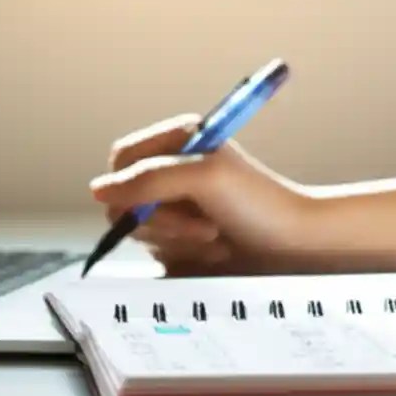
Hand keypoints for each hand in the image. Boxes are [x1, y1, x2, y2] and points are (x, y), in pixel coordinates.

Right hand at [91, 114, 313, 275]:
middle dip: (161, 219)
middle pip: (125, 198)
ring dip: (177, 239)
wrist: (295, 245)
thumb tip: (99, 190)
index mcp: (179, 141)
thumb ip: (149, 179)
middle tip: (202, 226)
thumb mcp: (204, 177)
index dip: (128, 184)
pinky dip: (183, 253)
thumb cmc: (260, 203)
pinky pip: (156, 250)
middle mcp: (172, 170)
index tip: (151, 204)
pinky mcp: (180, 237)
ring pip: (139, 228)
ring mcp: (175, 205)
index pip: (123, 158)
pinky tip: (215, 250)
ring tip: (214, 237)